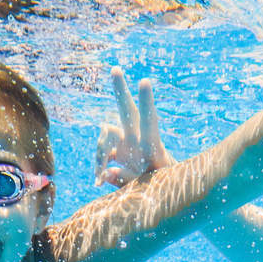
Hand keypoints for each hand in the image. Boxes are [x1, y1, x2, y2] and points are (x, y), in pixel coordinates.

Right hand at [93, 68, 173, 188]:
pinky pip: (103, 154)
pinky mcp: (117, 153)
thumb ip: (127, 179)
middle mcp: (138, 139)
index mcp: (152, 145)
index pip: (149, 121)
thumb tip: (106, 173)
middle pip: (126, 110)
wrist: (164, 192)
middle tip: (116, 69)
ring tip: (99, 177)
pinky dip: (99, 167)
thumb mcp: (147, 187)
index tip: (144, 80)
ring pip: (105, 134)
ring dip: (99, 153)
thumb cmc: (162, 188)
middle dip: (120, 90)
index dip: (146, 101)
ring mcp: (126, 144)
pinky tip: (99, 182)